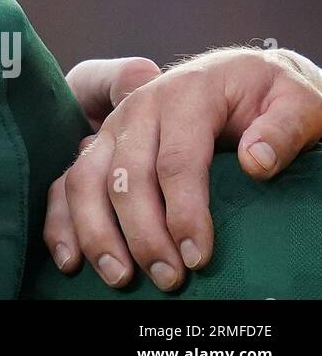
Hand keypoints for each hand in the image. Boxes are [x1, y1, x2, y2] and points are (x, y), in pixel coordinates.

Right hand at [44, 47, 321, 290]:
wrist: (233, 76)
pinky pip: (64, 184)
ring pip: (85, 180)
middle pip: (127, 175)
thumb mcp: (295, 99)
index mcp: (186, 91)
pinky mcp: (97, 147)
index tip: (198, 256)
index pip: (178, 159)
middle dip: (143, 233)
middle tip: (169, 280)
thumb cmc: (266, 95)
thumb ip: (284, 126)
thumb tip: (257, 163)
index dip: (185, 211)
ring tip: (120, 277)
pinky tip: (69, 260)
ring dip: (97, 232)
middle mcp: (139, 108)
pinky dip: (60, 222)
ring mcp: (112, 128)